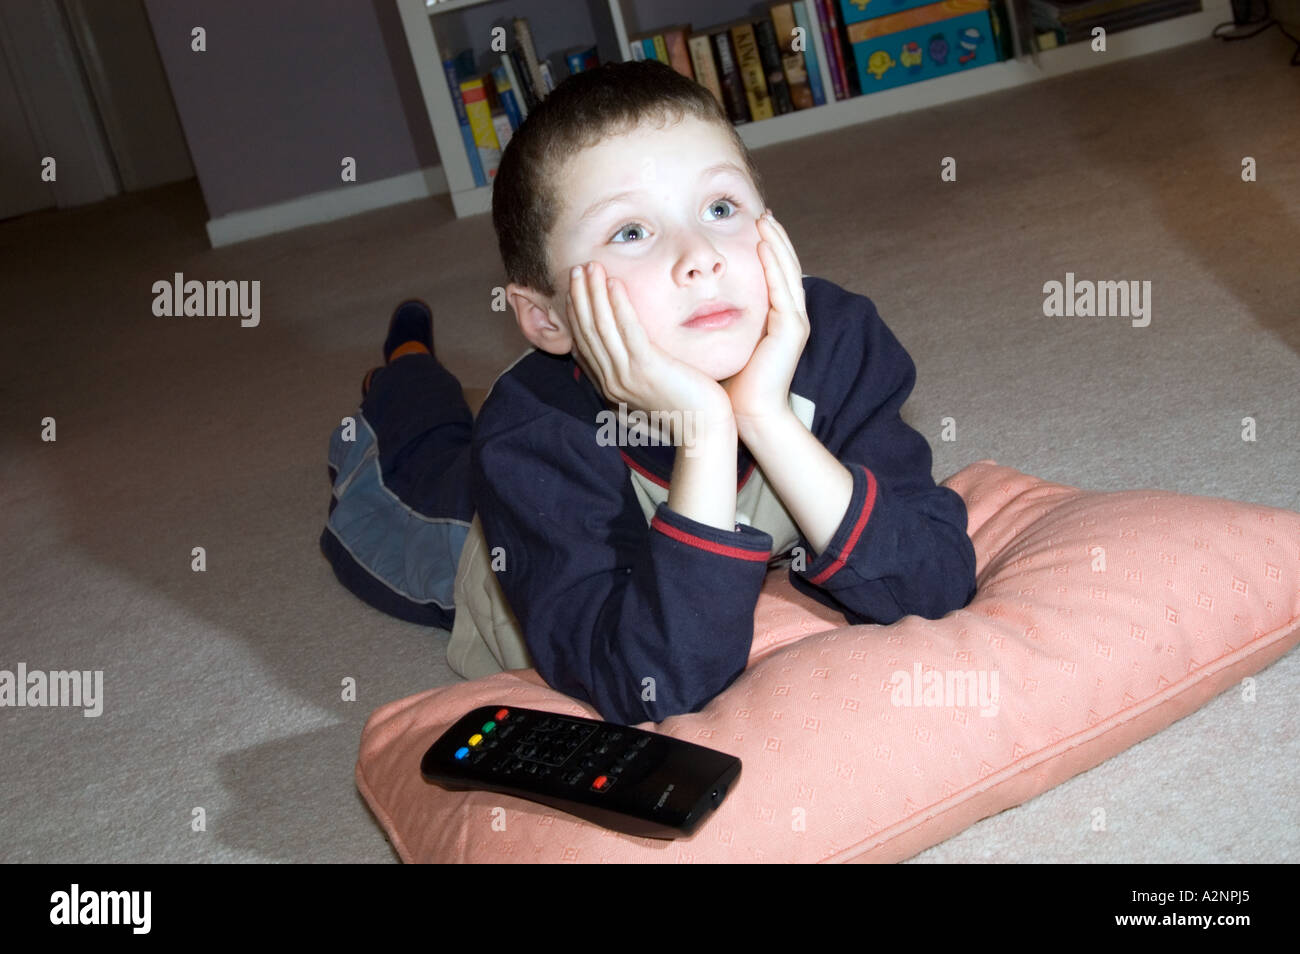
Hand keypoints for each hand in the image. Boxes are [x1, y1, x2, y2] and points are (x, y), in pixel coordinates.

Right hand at [566, 261, 733, 436]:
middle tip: (577, 268)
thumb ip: (640, 364)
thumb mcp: (655, 382)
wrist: (703, 429)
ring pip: (602, 328)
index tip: (576, 286)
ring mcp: (627, 376)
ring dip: (594, 294)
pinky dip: (618, 305)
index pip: (585, 343)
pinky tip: (616, 283)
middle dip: (581, 297)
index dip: (578, 312)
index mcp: (611, 384)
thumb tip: (636, 344)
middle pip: (588, 331)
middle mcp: (612, 381)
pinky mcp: (646, 369)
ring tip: (591, 267)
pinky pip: (627, 330)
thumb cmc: (686, 405)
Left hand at [721, 209, 808, 434]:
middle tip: (763, 212)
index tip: (753, 224)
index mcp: (776, 319)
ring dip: (777, 243)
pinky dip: (775, 264)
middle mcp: (790, 316)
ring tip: (765, 219)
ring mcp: (794, 322)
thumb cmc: (732, 384)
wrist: (748, 414)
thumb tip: (691, 305)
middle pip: (786, 266)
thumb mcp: (724, 343)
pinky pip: (784, 288)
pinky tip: (763, 245)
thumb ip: (717, 320)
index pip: (774, 274)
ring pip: (789, 271)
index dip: (767, 248)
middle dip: (776, 238)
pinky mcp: (791, 329)